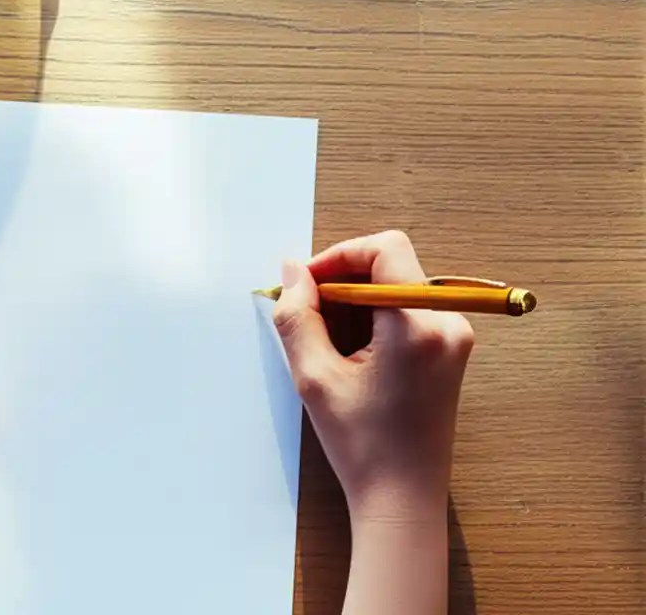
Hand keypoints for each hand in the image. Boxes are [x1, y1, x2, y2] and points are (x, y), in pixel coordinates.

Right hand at [273, 230, 473, 521]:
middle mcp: (448, 322)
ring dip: (356, 302)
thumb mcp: (314, 377)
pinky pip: (408, 310)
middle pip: (391, 266)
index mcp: (419, 325)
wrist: (402, 498)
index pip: (386, 249)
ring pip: (396, 287)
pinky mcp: (451, 350)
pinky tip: (350, 353)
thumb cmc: (362, 445)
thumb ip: (298, 316)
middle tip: (307, 314)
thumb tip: (292, 272)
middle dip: (343, 281)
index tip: (307, 282)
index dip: (340, 255)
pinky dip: (373, 318)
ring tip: (327, 343)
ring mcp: (455, 337)